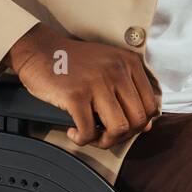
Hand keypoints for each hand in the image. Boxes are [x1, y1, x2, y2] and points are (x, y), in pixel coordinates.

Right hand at [8, 23, 160, 148]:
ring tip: (92, 136)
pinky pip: (89, 131)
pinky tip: (74, 131)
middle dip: (123, 136)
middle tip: (106, 135)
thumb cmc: (74, 62)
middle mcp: (117, 71)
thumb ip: (129, 92)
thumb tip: (146, 126)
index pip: (151, 106)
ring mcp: (97, 83)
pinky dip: (82, 139)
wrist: (40, 51)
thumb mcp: (109, 67)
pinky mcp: (76, 95)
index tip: (124, 127)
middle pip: (138, 120)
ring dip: (105, 141)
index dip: (139, 124)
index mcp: (129, 63)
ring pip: (119, 129)